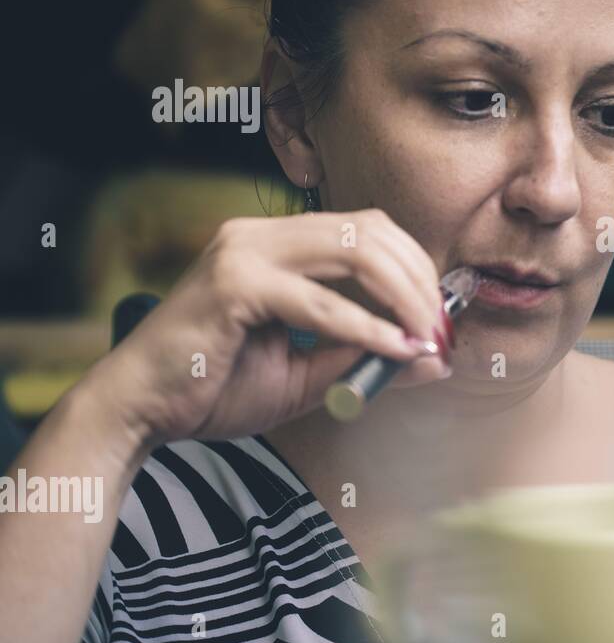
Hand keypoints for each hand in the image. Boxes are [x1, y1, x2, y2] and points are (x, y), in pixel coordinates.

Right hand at [80, 208, 453, 453]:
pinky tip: (392, 348)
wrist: (141, 412)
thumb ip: (366, 360)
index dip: (416, 269)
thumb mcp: (308, 374)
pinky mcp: (232, 285)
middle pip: (372, 231)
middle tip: (442, 331)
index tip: (442, 319)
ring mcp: (244, 252)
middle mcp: (261, 235)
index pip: (370, 230)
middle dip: (419, 281)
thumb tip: (433, 358)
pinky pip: (319, 303)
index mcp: (278, 244)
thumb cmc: (215, 389)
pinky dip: (365, 327)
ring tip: (425, 338)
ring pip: (355, 252)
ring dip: (403, 297)